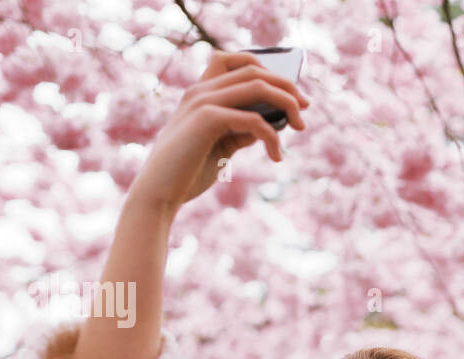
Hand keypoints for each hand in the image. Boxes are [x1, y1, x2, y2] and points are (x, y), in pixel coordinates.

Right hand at [128, 49, 309, 211]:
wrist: (158, 194)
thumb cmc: (187, 172)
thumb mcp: (221, 146)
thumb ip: (241, 130)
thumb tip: (270, 124)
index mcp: (200, 93)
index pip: (236, 60)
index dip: (267, 69)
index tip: (290, 92)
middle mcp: (200, 91)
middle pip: (254, 70)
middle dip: (287, 86)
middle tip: (305, 108)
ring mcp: (202, 102)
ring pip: (257, 86)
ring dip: (286, 102)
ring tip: (300, 126)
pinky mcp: (207, 120)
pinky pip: (253, 118)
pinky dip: (272, 135)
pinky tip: (277, 156)